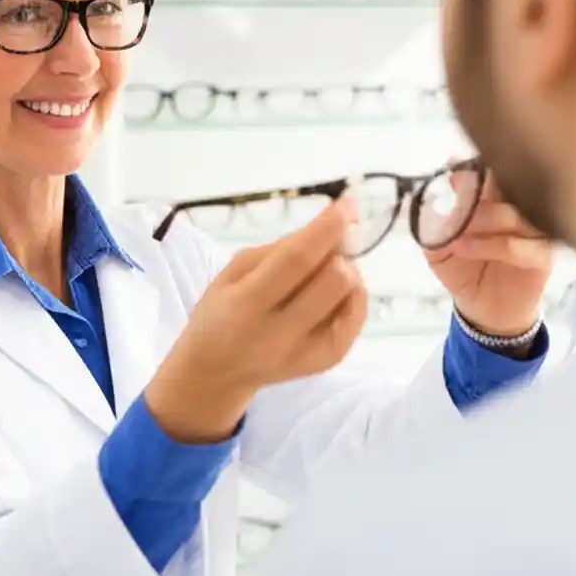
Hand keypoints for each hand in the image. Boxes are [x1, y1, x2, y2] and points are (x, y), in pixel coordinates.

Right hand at [146, 197, 367, 443]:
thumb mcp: (231, 274)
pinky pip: (358, 316)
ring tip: (319, 276)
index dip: (326, 228)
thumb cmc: (220, 313)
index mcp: (247, 305)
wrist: (216, 373)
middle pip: (334, 279)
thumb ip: (277, 250)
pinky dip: (351, 295)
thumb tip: (328, 228)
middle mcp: (280, 333)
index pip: (296, 260)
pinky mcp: (327, 361)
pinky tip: (330, 294)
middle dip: (337, 251)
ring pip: (352, 295)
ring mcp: (308, 352)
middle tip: (324, 247)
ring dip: (344, 272)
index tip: (348, 203)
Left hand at [423, 171, 552, 336]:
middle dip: (479, 189)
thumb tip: (432, 197)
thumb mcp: (437, 247)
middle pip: (508, 186)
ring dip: (481, 219)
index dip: (471, 170)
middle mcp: (519, 210)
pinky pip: (518, 246)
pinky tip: (464, 247)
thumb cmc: (463, 269)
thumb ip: (434, 222)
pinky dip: (489, 245)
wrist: (483, 308)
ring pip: (513, 213)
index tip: (450, 172)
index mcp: (495, 200)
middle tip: (455, 196)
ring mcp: (534, 231)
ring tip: (456, 232)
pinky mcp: (541, 257)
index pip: (491, 174)